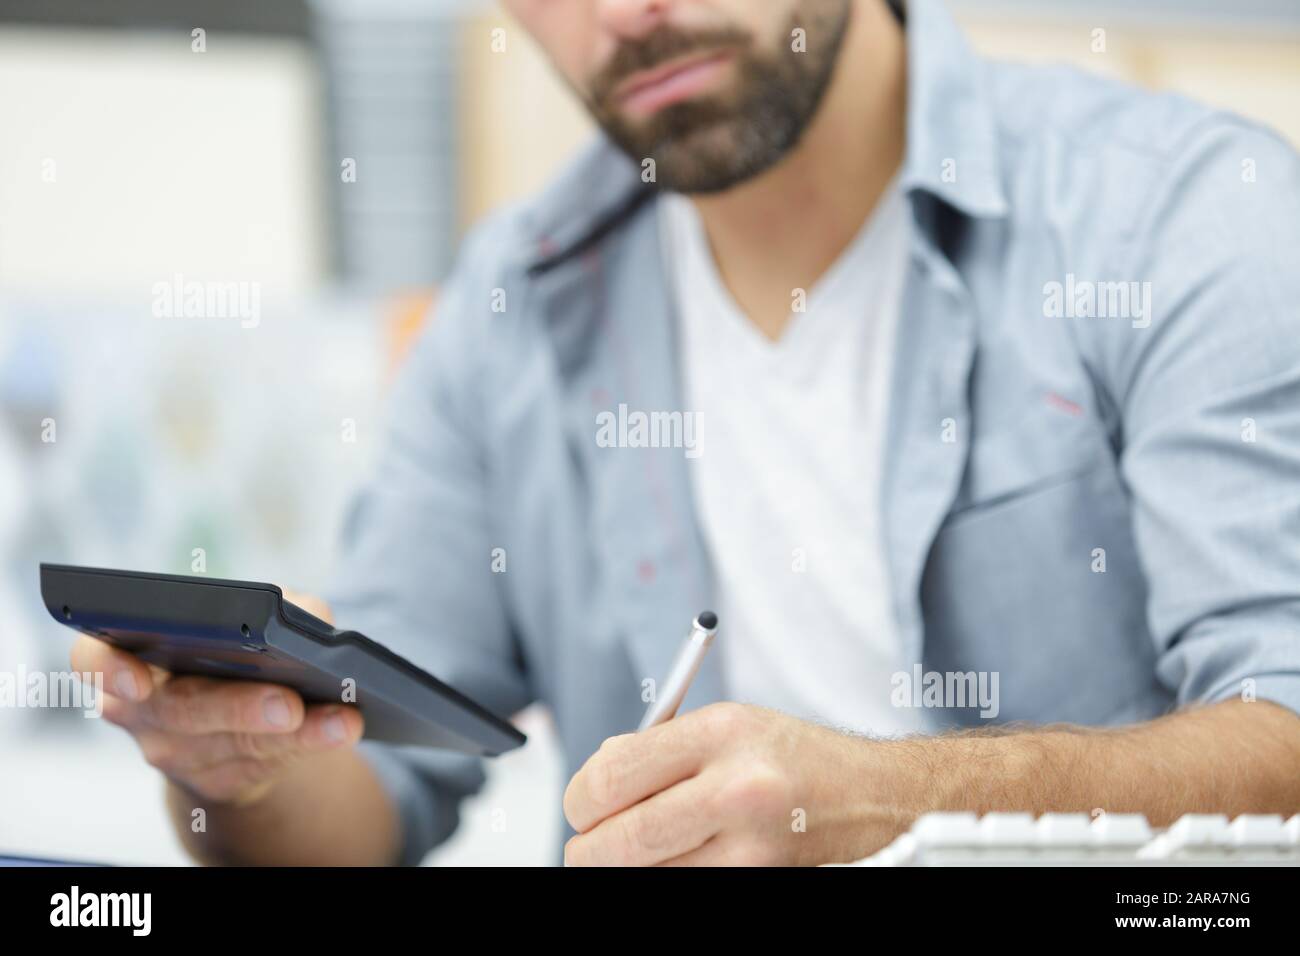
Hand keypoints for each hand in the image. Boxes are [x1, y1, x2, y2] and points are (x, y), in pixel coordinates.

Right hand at [70, 590, 363, 806]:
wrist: (234, 721)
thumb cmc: (231, 653)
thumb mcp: (247, 621)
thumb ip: (271, 608)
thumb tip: (304, 614)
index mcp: (131, 657)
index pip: (94, 660)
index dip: (107, 669)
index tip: (136, 678)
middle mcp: (145, 711)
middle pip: (184, 710)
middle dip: (239, 708)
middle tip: (287, 704)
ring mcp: (181, 753)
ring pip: (235, 745)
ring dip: (293, 734)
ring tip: (339, 720)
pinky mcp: (222, 781)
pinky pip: (269, 763)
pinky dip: (312, 744)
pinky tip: (343, 729)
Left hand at [563, 703, 888, 865]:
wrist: (870, 795)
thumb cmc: (789, 756)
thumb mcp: (724, 724)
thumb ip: (655, 748)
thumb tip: (590, 785)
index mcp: (718, 732)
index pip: (610, 777)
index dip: (579, 800)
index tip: (582, 806)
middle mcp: (736, 788)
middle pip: (618, 841)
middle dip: (588, 849)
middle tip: (588, 845)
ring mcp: (750, 846)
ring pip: (644, 877)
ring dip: (626, 869)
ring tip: (643, 848)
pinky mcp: (758, 879)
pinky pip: (682, 888)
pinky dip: (666, 877)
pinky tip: (679, 859)